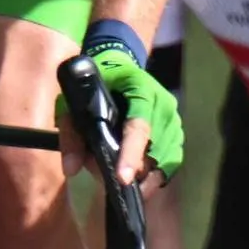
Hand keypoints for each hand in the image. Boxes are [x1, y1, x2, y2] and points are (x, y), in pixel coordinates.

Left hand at [65, 23, 183, 184]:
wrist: (119, 67)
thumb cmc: (97, 84)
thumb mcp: (74, 101)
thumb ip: (71, 134)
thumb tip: (71, 169)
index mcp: (141, 89)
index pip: (139, 127)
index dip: (131, 154)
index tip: (122, 179)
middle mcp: (164, 105)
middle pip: (154, 149)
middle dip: (133, 171)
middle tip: (110, 180)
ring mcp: (174, 120)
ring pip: (166, 160)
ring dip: (145, 177)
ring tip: (122, 180)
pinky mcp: (177, 134)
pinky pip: (171, 162)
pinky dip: (154, 176)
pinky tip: (138, 181)